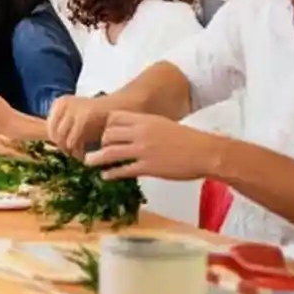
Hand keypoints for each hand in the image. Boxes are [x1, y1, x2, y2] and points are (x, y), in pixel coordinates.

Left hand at [46, 94, 111, 155]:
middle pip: (54, 134)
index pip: (49, 128)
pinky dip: (77, 149)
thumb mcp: (77, 119)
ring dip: (70, 150)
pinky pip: (73, 138)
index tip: (67, 150)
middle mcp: (64, 103)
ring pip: (62, 138)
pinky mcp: (84, 114)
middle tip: (73, 155)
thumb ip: (63, 129)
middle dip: (63, 147)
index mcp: (59, 102)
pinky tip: (84, 154)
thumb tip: (49, 145)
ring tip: (79, 156)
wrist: (121, 107)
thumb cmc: (99, 117)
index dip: (57, 142)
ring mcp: (73, 107)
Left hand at [85, 111, 224, 180]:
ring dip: (97, 158)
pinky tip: (105, 176)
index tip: (103, 133)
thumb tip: (134, 132)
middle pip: (108, 134)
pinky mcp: (148, 167)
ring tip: (88, 162)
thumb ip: (147, 127)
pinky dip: (111, 173)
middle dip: (100, 142)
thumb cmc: (188, 139)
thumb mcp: (164, 125)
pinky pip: (124, 170)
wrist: (206, 152)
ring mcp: (143, 150)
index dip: (106, 125)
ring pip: (111, 152)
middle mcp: (141, 133)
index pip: (114, 117)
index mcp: (146, 120)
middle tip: (95, 149)